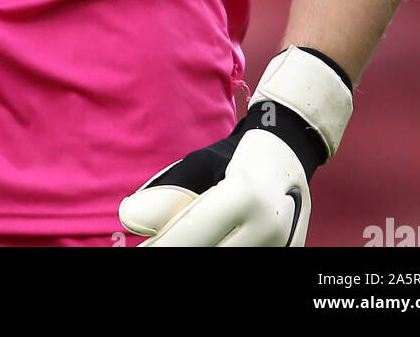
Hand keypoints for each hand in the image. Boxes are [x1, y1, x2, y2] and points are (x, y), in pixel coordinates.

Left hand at [119, 46, 353, 246]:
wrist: (287, 158)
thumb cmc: (234, 158)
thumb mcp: (198, 164)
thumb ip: (166, 194)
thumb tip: (129, 219)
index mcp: (245, 194)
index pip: (192, 232)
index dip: (163, 245)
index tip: (141, 251)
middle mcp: (270, 227)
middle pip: (211, 254)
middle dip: (179, 251)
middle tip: (155, 247)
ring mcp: (283, 246)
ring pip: (229, 262)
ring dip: (200, 252)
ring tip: (181, 241)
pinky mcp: (289, 256)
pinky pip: (246, 259)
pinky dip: (221, 250)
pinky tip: (207, 242)